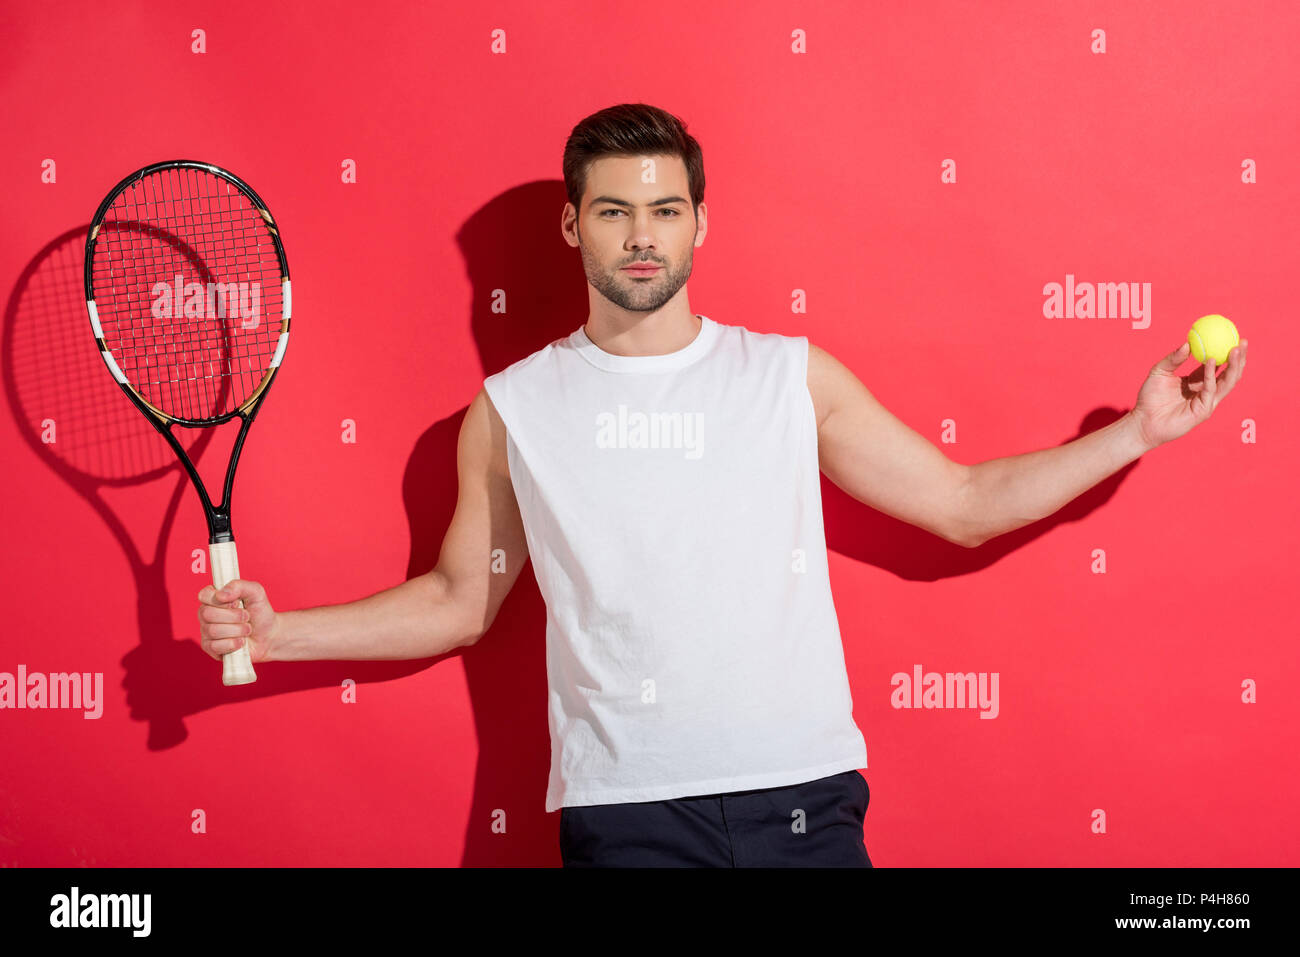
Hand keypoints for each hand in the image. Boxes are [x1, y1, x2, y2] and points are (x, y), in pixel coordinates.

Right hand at [197, 579, 280, 663]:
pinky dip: (234, 644)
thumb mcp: (256, 592)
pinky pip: (215, 646)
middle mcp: (206, 615)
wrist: (269, 636)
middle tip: (246, 617)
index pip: (204, 595)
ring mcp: (206, 632)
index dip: (221, 600)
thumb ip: (239, 586)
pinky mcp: (210, 649)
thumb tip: (220, 594)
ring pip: (213, 631)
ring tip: (247, 629)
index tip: (236, 602)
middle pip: (208, 614)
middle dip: (234, 616)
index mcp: (213, 599)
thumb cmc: (260, 612)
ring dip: (237, 630)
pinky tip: (241, 642)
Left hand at [1129, 338, 1247, 449]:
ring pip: (1227, 382)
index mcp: (1198, 382)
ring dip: (1234, 366)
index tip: (1232, 336)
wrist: (1143, 421)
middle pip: (1229, 374)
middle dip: (1239, 358)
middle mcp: (1206, 392)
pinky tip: (1211, 361)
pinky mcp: (1203, 410)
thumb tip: (1187, 343)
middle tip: (1243, 342)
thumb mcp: (1159, 372)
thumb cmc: (1149, 398)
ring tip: (1236, 349)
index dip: (1226, 353)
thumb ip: (1173, 359)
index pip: (1218, 366)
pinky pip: (1210, 389)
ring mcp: (1207, 402)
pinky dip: (1211, 374)